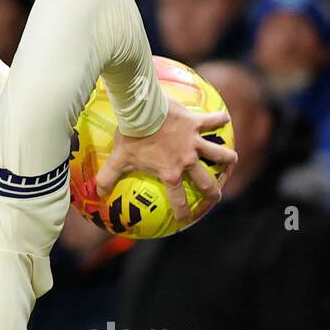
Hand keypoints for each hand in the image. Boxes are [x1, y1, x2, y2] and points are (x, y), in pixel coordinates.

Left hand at [95, 98, 236, 221]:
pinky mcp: (196, 123)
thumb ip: (108, 177)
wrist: (141, 111)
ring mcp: (194, 142)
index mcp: (170, 172)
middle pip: (206, 182)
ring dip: (227, 158)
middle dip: (213, 192)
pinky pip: (213, 121)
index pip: (178, 198)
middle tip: (216, 197)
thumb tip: (98, 193)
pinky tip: (224, 118)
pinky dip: (219, 119)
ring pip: (220, 153)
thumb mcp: (118, 159)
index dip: (183, 211)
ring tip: (232, 159)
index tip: (185, 219)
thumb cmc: (130, 136)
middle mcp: (187, 160)